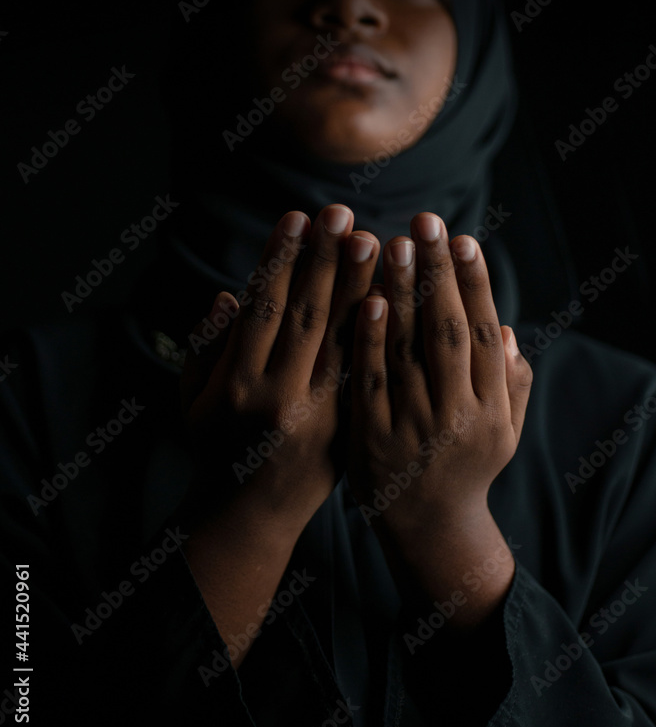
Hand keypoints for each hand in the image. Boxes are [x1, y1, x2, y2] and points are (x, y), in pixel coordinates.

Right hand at [179, 204, 379, 535]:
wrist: (251, 514)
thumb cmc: (216, 446)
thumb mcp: (192, 399)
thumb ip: (207, 346)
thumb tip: (228, 295)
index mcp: (234, 384)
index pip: (262, 309)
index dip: (280, 260)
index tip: (296, 218)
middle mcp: (277, 396)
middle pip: (306, 316)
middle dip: (324, 260)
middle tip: (342, 213)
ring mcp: (317, 414)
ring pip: (342, 340)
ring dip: (359, 287)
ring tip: (374, 240)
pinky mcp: (346, 427)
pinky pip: (365, 371)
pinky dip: (377, 332)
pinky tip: (391, 297)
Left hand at [346, 212, 532, 621]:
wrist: (428, 529)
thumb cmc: (468, 467)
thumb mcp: (504, 432)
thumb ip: (511, 382)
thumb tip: (509, 329)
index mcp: (492, 408)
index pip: (485, 334)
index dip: (475, 285)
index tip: (463, 240)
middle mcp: (458, 416)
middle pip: (449, 332)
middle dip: (437, 274)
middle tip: (425, 222)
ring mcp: (413, 429)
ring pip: (409, 350)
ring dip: (400, 294)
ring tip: (392, 244)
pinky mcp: (371, 440)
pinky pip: (369, 382)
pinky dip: (369, 340)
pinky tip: (364, 299)